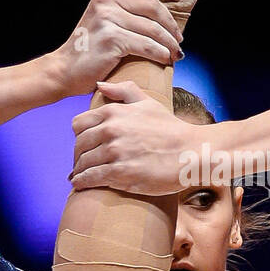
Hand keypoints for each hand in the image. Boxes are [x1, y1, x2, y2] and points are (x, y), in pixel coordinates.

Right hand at [50, 0, 183, 96]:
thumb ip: (123, 9)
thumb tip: (158, 14)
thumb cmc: (91, 47)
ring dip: (169, 44)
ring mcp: (108, 18)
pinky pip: (147, 45)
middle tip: (178, 38)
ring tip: (174, 53)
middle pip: (152, 5)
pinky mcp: (112, 39)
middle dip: (171, 24)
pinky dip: (160, 54)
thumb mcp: (103, 19)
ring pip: (153, 29)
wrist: (65, 69)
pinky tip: (164, 59)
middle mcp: (105, 0)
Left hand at [68, 80, 205, 194]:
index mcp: (113, 112)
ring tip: (82, 176)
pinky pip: (90, 178)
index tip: (86, 145)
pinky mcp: (120, 173)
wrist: (191, 152)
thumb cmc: (171, 129)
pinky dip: (82, 182)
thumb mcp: (149, 103)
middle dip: (79, 155)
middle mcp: (111, 130)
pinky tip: (81, 185)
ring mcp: (114, 152)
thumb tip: (100, 85)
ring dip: (80, 171)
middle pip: (79, 145)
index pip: (78, 124)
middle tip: (83, 163)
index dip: (80, 136)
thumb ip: (124, 90)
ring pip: (83, 163)